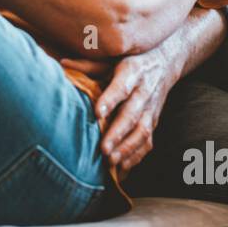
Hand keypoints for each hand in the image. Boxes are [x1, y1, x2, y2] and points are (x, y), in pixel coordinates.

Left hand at [62, 43, 180, 174]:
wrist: (165, 63)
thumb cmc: (130, 61)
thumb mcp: (112, 58)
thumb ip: (89, 65)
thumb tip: (63, 62)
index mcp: (132, 72)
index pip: (121, 87)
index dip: (110, 100)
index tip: (97, 114)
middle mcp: (144, 92)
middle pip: (132, 115)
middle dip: (118, 133)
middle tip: (103, 150)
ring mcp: (151, 109)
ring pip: (143, 132)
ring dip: (127, 149)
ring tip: (111, 162)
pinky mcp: (154, 122)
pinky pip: (148, 142)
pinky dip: (136, 157)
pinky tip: (122, 168)